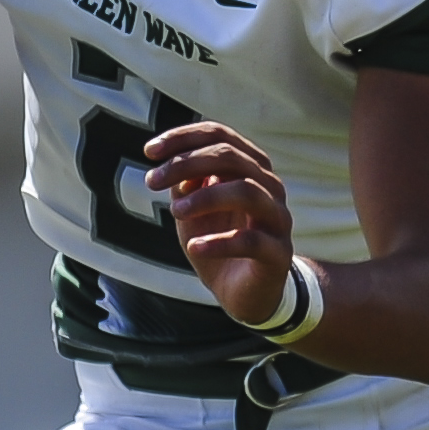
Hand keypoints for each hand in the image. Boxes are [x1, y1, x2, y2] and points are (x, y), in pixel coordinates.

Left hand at [145, 121, 292, 322]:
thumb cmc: (218, 241)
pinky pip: (252, 240)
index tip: (150, 152)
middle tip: (151, 181)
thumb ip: (186, 182)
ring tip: (174, 211)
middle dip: (186, 164)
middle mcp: (270, 186)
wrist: (244, 293)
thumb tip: (173, 163)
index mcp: (251, 169)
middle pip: (232, 157)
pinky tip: (195, 247)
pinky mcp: (279, 253)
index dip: (184, 137)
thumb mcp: (193, 209)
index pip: (222, 136)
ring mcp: (278, 219)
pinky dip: (220, 241)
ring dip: (205, 197)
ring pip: (247, 191)